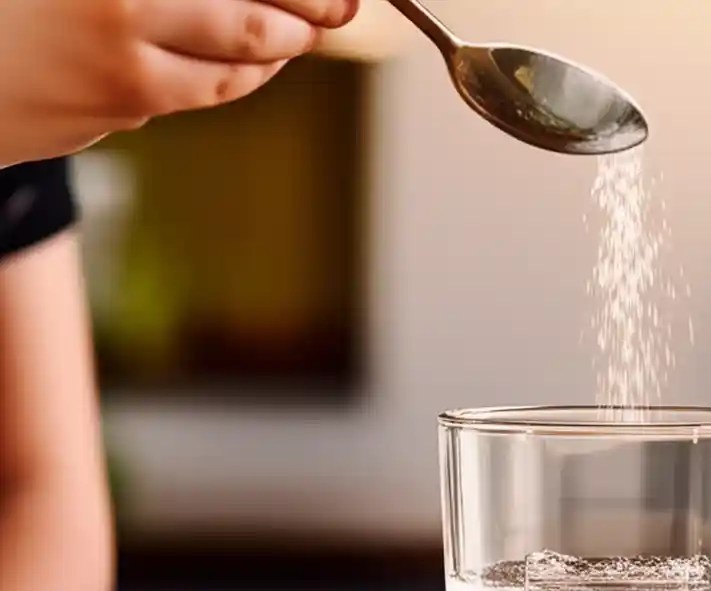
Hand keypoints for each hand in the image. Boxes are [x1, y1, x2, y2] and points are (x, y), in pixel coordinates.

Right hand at [0, 0, 358, 166]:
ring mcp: (114, 82)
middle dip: (311, 15)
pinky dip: (220, 79)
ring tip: (299, 35)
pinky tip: (236, 62)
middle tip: (340, 7)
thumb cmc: (1, 1)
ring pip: (228, 74)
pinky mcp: (100, 121)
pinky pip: (180, 98)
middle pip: (255, 25)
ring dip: (275, 54)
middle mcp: (125, 24)